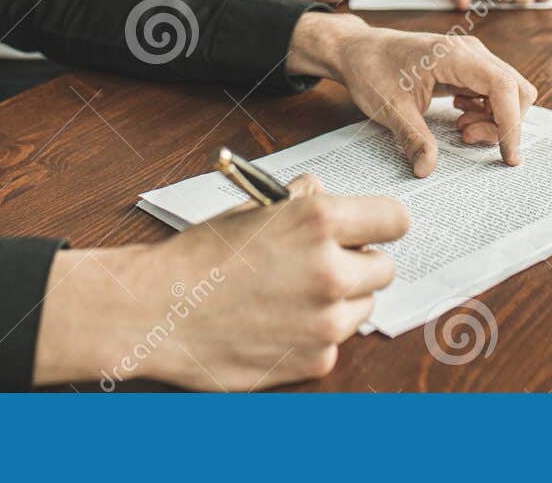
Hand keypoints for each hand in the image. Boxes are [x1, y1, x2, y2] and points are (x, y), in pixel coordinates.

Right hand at [36, 174, 407, 389]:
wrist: (157, 311)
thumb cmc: (198, 257)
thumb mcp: (251, 210)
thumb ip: (299, 202)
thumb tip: (322, 192)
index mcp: (318, 221)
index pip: (395, 219)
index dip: (382, 224)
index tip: (374, 230)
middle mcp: (330, 270)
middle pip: (384, 268)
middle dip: (360, 263)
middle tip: (325, 264)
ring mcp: (325, 320)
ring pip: (363, 307)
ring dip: (340, 302)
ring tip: (293, 296)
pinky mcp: (314, 360)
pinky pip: (335, 343)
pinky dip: (315, 336)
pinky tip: (278, 325)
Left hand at [286, 12, 538, 174]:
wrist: (357, 51)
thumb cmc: (371, 70)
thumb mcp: (390, 108)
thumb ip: (413, 138)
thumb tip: (427, 169)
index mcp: (454, 55)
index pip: (502, 87)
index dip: (511, 123)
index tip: (509, 155)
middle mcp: (470, 52)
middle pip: (515, 90)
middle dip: (502, 123)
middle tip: (466, 138)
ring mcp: (470, 57)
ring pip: (508, 92)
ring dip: (493, 119)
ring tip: (460, 129)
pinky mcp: (467, 67)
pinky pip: (494, 92)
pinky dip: (485, 111)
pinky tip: (459, 117)